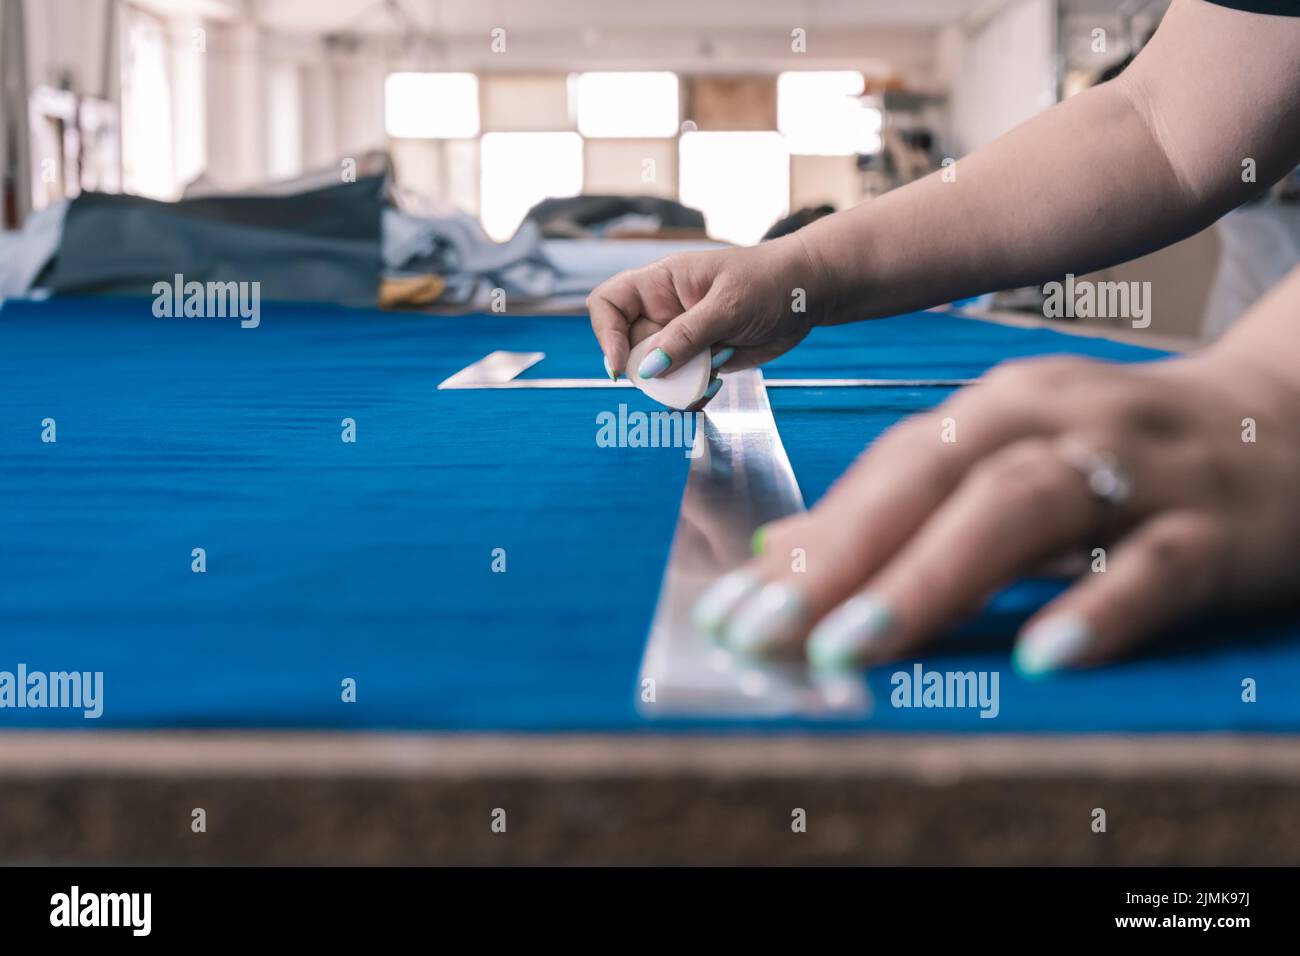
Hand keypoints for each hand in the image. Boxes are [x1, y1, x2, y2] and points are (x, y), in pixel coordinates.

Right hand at [586, 235, 827, 383]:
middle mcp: (664, 311)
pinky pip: (683, 384)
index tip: (623, 366)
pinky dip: (692, 393)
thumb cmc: (769, 281)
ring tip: (709, 376)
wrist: (807, 293)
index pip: (609, 303)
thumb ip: (687, 336)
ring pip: (656, 373)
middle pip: (630, 348)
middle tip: (681, 375)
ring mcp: (683, 337)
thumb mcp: (727, 306)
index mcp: (661, 284)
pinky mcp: (702, 358)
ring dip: (675, 385)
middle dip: (649, 370)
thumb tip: (648, 368)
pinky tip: (714, 385)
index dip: (607, 334)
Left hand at [692, 352, 1299, 676]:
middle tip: (765, 635)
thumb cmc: (1124, 449)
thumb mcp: (1010, 455)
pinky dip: (1097, 609)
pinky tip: (1041, 656)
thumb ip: (904, 500)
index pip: (886, 471)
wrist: (1289, 420)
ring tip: (855, 646)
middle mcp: (1057, 420)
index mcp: (999, 407)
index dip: (810, 540)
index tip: (734, 610)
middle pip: (936, 479)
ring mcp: (1138, 467)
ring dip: (932, 577)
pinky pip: (1155, 568)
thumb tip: (784, 554)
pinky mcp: (1214, 527)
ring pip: (1025, 508)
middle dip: (843, 559)